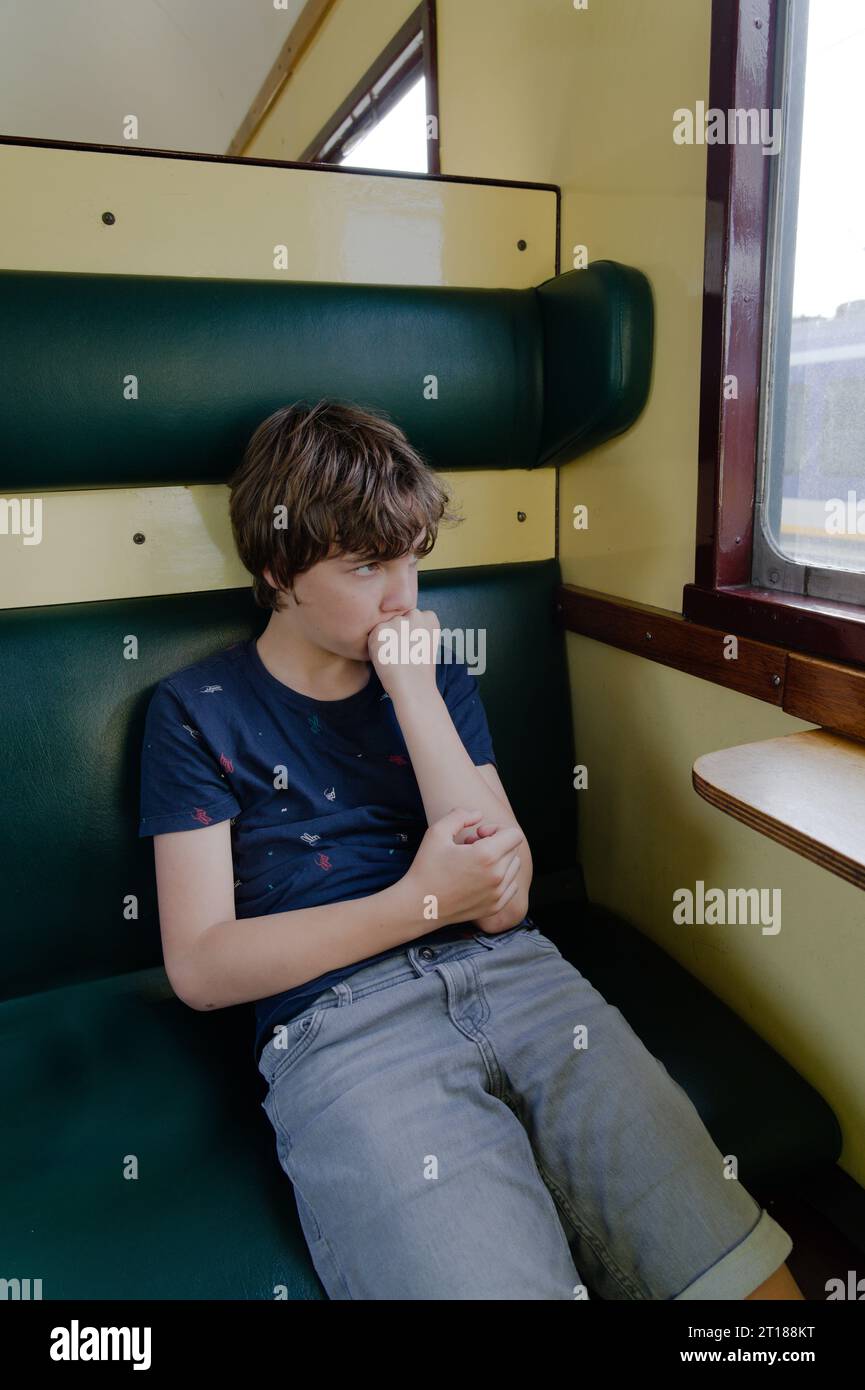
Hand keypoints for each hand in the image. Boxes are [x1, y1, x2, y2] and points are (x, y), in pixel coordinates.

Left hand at [368, 608, 440, 702]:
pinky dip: (376, 646)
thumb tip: (397, 616)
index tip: (415, 646)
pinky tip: (387, 657)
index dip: (411, 632)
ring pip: (385, 625)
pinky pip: (374, 635)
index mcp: (429, 617)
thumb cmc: (420, 669)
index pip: (412, 616)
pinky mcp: (381, 631)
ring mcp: (397, 622)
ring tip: (395, 655)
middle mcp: (414, 614)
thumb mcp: (426, 640)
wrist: (414, 688)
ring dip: (386, 637)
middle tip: (403, 652)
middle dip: (397, 632)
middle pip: (398, 618)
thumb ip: (416, 625)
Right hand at [405, 807, 523, 928]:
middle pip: (513, 849)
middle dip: (496, 844)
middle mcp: (497, 876)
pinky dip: (501, 879)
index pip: (515, 834)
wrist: (420, 905)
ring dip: (500, 861)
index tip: (479, 835)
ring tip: (475, 863)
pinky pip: (511, 886)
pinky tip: (481, 878)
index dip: (497, 829)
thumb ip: (460, 815)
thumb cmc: (426, 868)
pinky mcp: (495, 907)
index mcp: (487, 855)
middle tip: (471, 848)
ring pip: (514, 868)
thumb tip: (479, 814)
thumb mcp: (437, 832)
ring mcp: (497, 894)